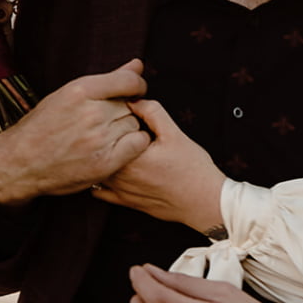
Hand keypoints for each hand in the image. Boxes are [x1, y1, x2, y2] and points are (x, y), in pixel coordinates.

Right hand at [0, 59, 149, 205]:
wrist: (20, 163)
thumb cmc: (41, 128)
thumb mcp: (67, 95)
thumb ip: (108, 80)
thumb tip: (138, 64)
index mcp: (79, 91)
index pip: (129, 81)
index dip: (137, 85)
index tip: (135, 90)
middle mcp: (91, 113)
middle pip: (131, 104)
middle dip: (124, 109)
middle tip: (108, 119)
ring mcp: (99, 139)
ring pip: (134, 124)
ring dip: (126, 128)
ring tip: (106, 134)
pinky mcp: (105, 162)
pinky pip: (137, 144)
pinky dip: (134, 144)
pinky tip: (118, 145)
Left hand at [91, 98, 225, 231]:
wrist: (204, 202)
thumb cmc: (193, 169)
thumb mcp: (175, 134)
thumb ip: (153, 112)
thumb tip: (134, 100)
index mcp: (130, 156)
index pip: (107, 130)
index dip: (113, 120)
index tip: (122, 117)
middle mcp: (120, 175)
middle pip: (99, 150)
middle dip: (105, 138)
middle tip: (119, 130)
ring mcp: (120, 191)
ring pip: (98, 168)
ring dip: (102, 157)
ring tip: (116, 148)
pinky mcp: (125, 202)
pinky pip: (99, 191)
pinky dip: (101, 178)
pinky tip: (112, 169)